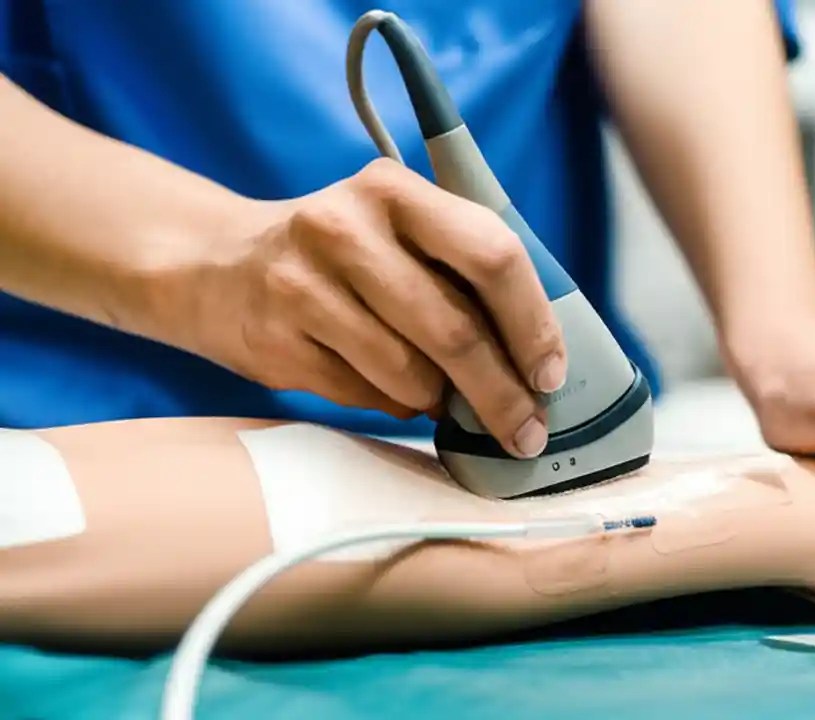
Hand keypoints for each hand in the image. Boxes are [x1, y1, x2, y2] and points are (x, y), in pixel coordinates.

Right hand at [159, 158, 564, 457]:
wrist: (219, 264)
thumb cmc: (345, 256)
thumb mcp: (401, 231)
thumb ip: (466, 271)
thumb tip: (540, 359)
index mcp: (396, 190)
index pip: (491, 255)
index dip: (532, 324)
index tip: (550, 375)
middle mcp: (345, 227)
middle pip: (454, 329)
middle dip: (501, 394)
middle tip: (525, 432)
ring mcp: (302, 282)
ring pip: (409, 374)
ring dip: (437, 400)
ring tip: (437, 395)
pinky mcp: (273, 337)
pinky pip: (362, 395)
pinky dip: (389, 403)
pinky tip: (383, 384)